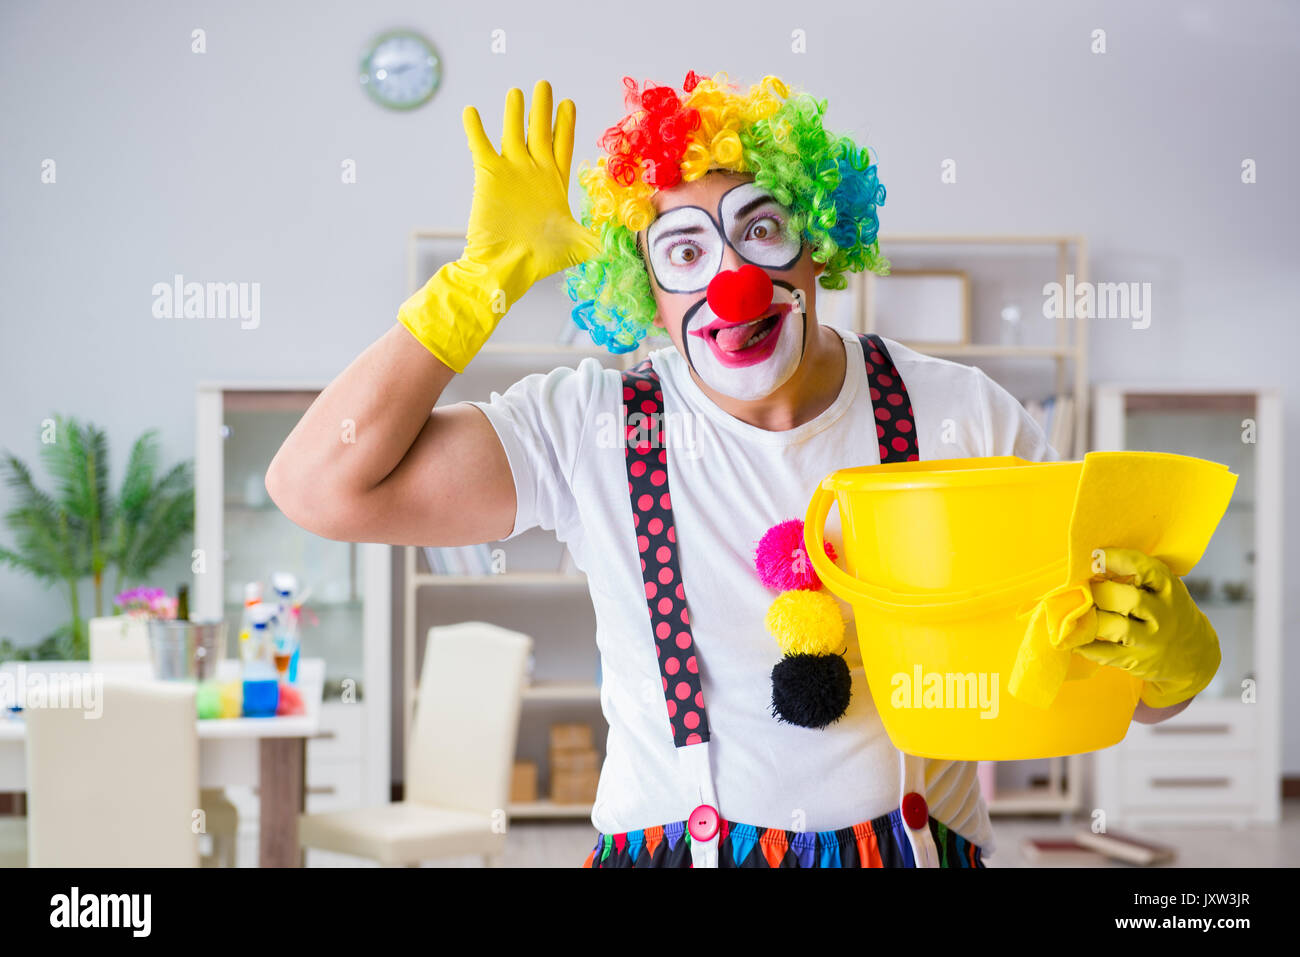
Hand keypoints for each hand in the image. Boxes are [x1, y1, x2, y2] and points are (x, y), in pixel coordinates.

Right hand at [460, 80, 600, 294]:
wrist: (507, 267)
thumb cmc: (541, 259)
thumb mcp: (581, 245)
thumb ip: (602, 234)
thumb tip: (628, 238)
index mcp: (555, 182)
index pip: (562, 145)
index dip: (566, 125)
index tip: (568, 104)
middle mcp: (533, 172)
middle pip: (540, 131)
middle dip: (543, 108)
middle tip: (545, 85)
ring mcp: (510, 171)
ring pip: (513, 132)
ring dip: (514, 111)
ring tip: (517, 92)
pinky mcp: (488, 175)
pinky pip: (480, 145)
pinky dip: (475, 128)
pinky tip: (472, 111)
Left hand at [1072, 547, 1220, 707]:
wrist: (1196, 655)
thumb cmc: (1168, 612)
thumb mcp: (1165, 590)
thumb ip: (1139, 577)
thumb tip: (1093, 563)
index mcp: (1169, 590)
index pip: (1147, 569)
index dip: (1119, 560)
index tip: (1097, 555)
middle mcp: (1163, 615)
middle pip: (1130, 600)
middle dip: (1101, 592)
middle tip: (1085, 589)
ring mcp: (1150, 640)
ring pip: (1118, 628)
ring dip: (1092, 619)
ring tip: (1078, 612)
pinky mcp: (1136, 661)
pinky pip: (1105, 654)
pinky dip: (1085, 645)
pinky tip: (1074, 638)